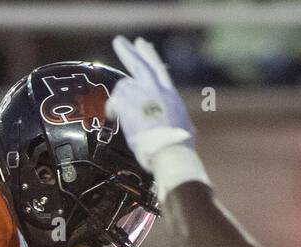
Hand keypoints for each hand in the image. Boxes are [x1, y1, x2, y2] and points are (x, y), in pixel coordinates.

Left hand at [107, 36, 194, 171]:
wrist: (169, 151)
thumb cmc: (180, 147)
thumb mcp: (187, 129)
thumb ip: (180, 121)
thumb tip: (187, 128)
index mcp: (171, 96)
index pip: (159, 69)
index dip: (149, 55)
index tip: (142, 44)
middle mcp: (156, 90)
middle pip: (139, 65)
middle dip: (128, 52)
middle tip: (119, 41)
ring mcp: (141, 94)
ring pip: (124, 85)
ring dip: (120, 96)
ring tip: (116, 106)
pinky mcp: (127, 103)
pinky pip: (114, 100)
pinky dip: (113, 108)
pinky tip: (113, 116)